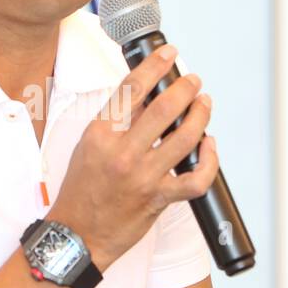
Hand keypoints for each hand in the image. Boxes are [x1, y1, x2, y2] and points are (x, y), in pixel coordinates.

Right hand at [46, 43, 218, 269]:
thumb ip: (115, 122)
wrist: (78, 233)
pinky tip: (209, 147)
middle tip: (194, 82)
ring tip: (204, 105)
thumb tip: (145, 96)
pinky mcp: (158, 198)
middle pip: (165, 108)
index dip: (155, 66)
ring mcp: (142, 176)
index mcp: (101, 134)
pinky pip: (195, 178)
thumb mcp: (88, 146)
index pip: (131, 89)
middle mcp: (122, 152)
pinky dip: (209, 160)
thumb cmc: (81, 191)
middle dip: (186, 88)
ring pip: (185, 137)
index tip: (169, 55)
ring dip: (201, 115)